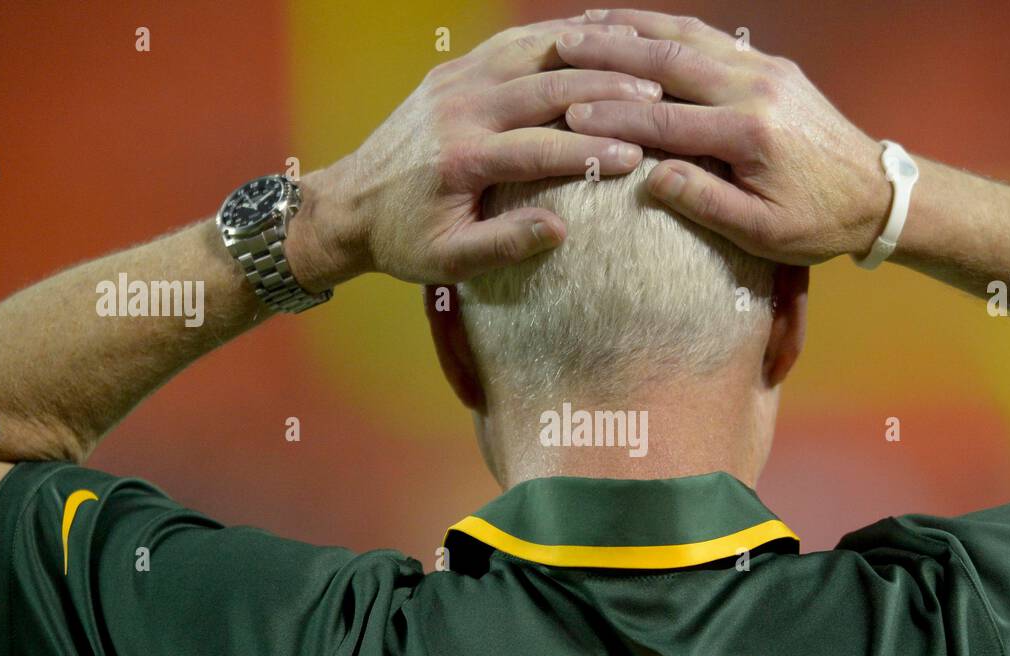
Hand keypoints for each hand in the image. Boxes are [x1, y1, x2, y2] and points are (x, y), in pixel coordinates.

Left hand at [288, 19, 661, 288]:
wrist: (350, 205)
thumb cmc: (404, 241)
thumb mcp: (447, 262)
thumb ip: (502, 246)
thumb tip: (559, 230)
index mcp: (460, 160)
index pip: (538, 148)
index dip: (591, 150)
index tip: (638, 156)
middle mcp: (458, 110)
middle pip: (544, 87)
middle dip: (605, 89)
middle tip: (658, 97)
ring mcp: (454, 81)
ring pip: (532, 51)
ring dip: (588, 54)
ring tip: (641, 60)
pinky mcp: (453, 70)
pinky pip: (513, 43)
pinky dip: (556, 38)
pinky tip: (597, 40)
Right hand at [553, 9, 888, 264]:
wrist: (876, 193)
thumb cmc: (818, 222)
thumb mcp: (762, 232)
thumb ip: (705, 203)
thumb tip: (652, 179)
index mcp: (748, 133)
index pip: (664, 117)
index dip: (612, 114)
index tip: (569, 111)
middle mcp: (755, 87)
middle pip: (668, 59)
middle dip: (609, 52)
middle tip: (561, 47)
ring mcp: (764, 68)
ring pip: (687, 35)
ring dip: (633, 27)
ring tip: (585, 25)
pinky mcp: (769, 64)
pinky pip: (709, 36)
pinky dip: (667, 27)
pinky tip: (636, 27)